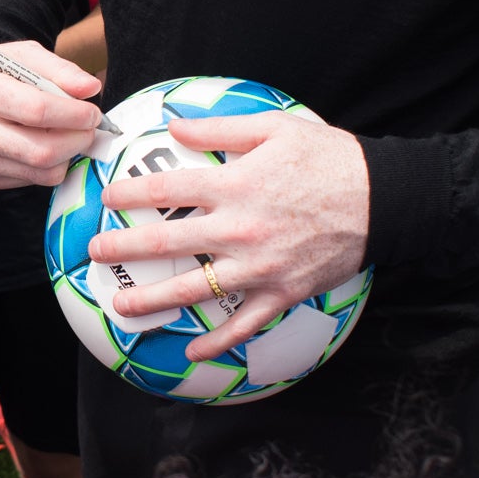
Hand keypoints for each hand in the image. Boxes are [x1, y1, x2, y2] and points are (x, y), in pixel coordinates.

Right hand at [0, 38, 101, 187]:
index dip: (74, 115)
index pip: (38, 111)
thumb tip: (91, 87)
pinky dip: (54, 165)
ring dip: (70, 155)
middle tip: (89, 127)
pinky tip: (48, 142)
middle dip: (78, 140)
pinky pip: (37, 181)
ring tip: (70, 133)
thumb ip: (60, 69)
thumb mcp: (25, 55)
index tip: (92, 112)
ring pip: (44, 172)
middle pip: (43, 151)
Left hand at [90, 111, 368, 360]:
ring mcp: (258, 267)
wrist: (383, 199)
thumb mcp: (274, 128)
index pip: (166, 190)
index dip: (130, 194)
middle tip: (95, 252)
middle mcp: (238, 230)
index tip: (108, 197)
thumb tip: (175, 127)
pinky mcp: (281, 292)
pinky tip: (192, 350)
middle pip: (166, 243)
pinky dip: (217, 341)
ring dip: (153, 302)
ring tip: (122, 309)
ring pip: (193, 290)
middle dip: (124, 248)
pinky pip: (243, 324)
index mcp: (234, 186)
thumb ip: (220, 130)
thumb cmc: (329, 158)